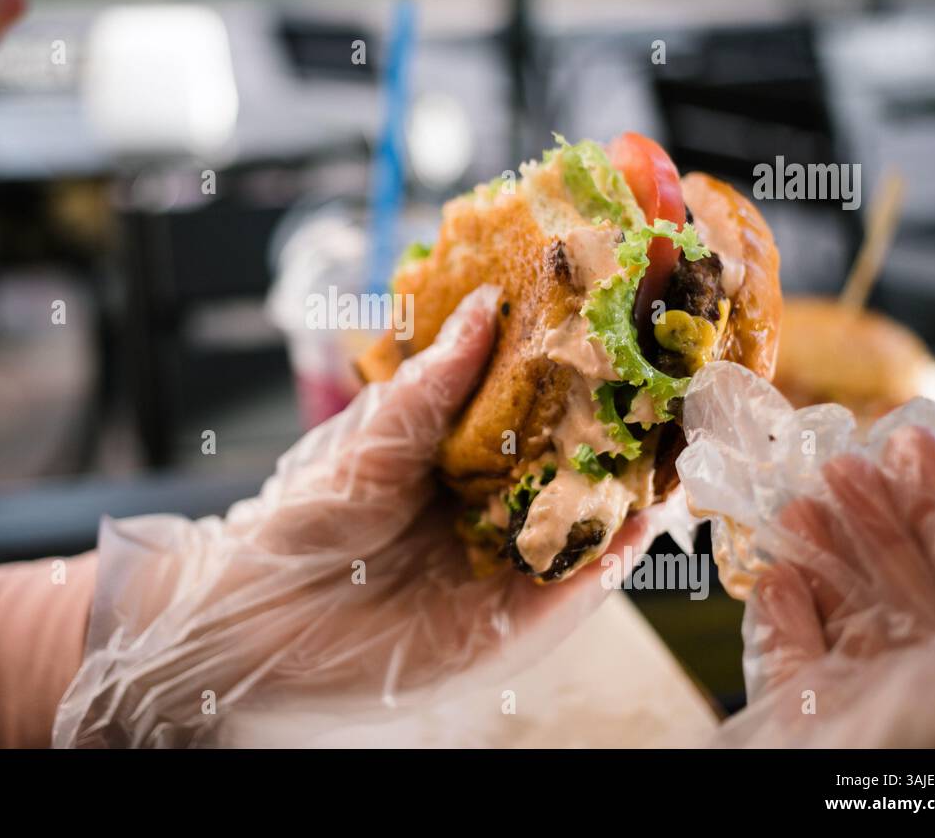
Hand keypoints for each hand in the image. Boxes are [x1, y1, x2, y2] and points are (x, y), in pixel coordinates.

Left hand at [54, 284, 653, 746]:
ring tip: (680, 452)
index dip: (580, 383)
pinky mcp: (500, 627)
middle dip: (624, 439)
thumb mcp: (370, 437)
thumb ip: (433, 384)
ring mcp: (499, 570)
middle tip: (677, 392)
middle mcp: (488, 512)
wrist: (254, 612)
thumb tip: (487, 307)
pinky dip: (604, 566)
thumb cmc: (301, 517)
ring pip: (581, 532)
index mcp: (458, 460)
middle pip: (572, 473)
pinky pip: (564, 596)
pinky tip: (636, 529)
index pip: (535, 418)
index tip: (625, 337)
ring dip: (632, 498)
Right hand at [722, 424, 934, 746]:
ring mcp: (868, 694)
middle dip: (874, 510)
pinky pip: (786, 650)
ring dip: (818, 544)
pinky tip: (771, 573)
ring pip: (844, 602)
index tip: (908, 440)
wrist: (855, 801)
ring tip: (795, 497)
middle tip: (836, 458)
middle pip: (908, 573)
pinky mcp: (802, 713)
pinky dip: (776, 608)